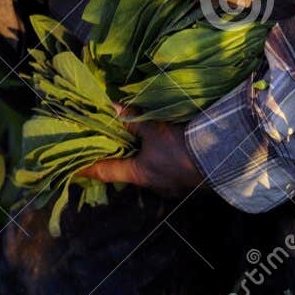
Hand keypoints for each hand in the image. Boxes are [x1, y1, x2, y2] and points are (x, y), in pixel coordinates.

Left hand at [76, 119, 203, 196]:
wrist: (224, 157)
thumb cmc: (182, 146)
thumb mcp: (155, 130)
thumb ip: (133, 121)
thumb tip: (112, 109)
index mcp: (140, 174)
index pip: (105, 172)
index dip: (87, 169)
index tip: (71, 168)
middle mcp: (153, 184)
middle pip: (127, 172)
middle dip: (117, 160)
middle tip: (103, 147)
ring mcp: (172, 185)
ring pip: (149, 171)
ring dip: (141, 158)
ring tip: (132, 143)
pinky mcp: (188, 180)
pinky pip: (167, 169)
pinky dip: (159, 158)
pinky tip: (161, 147)